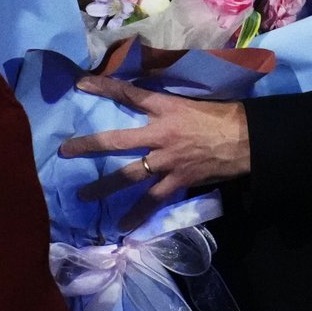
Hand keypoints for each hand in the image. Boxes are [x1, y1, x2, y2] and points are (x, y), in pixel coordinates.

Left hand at [59, 75, 250, 229]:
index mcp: (165, 108)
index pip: (129, 94)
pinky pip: (153, 201)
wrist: (247, 139)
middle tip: (65, 151)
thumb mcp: (190, 98)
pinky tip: (122, 226)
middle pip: (117, 140)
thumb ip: (163, 98)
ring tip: (83, 195)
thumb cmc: (222, 114)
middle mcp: (160, 134)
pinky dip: (137, 214)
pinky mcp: (177, 181)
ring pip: (129, 175)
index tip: (81, 84)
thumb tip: (143, 90)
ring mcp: (167, 161)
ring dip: (104, 185)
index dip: (104, 87)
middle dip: (89, 145)